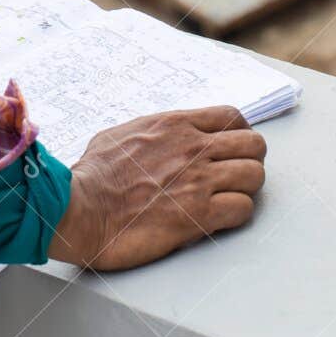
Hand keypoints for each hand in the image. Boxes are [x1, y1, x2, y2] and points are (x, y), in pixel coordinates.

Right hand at [50, 107, 267, 270]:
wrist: (80, 208)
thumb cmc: (91, 176)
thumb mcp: (120, 135)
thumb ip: (150, 134)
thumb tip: (156, 139)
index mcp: (175, 125)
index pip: (231, 118)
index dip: (237, 135)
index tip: (230, 149)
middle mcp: (193, 148)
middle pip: (253, 145)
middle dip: (248, 160)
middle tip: (234, 175)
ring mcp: (199, 181)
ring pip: (255, 175)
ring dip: (245, 188)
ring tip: (227, 198)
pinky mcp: (200, 214)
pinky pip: (243, 209)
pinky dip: (236, 214)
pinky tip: (218, 218)